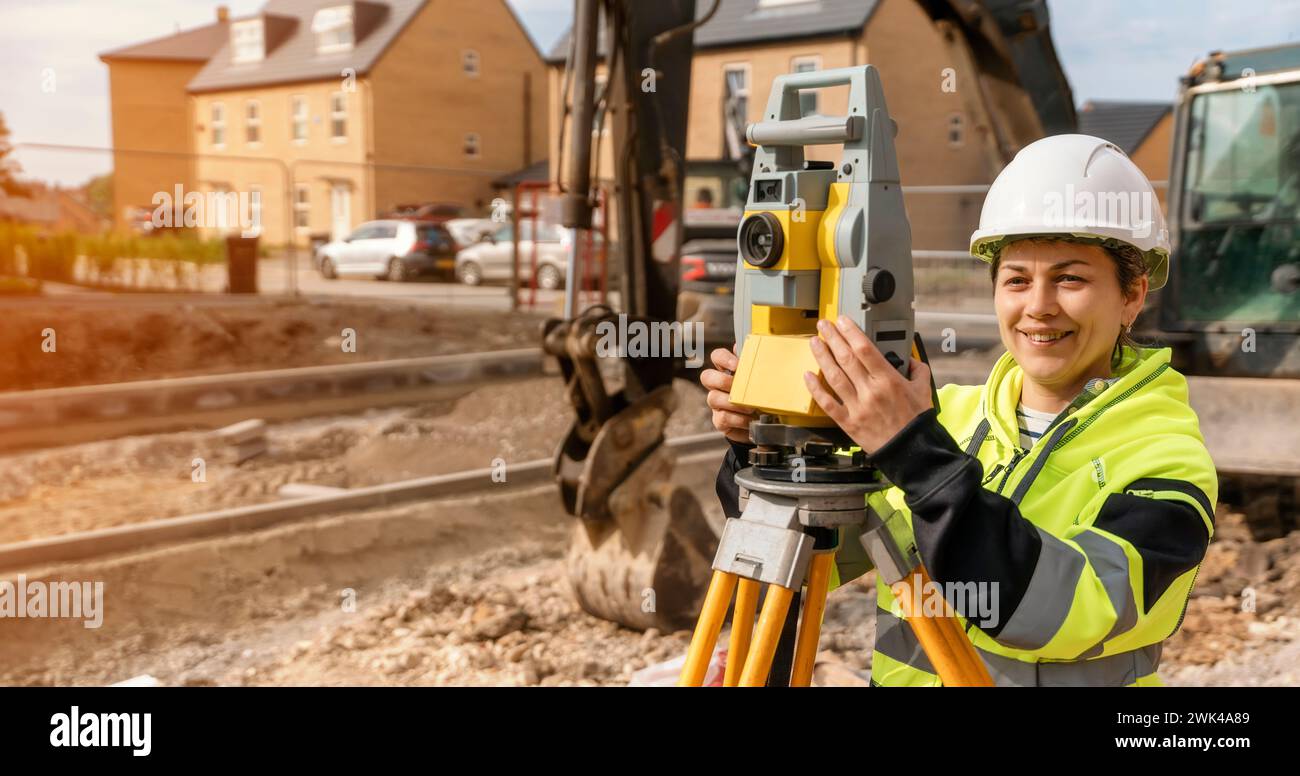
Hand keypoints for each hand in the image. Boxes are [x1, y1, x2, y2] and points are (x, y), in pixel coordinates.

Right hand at [701, 344, 755, 444]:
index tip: (737, 365)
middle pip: (707, 376)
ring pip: (713, 398)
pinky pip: (723, 417)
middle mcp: (718, 386)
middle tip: (739, 387)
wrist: (763, 425)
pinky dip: (738, 419)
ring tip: (750, 407)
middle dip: (722, 381)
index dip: (723, 358)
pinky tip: (750, 419)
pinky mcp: (720, 421)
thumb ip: (756, 366)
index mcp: (728, 371)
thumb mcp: (761, 381)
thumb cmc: (760, 398)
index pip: (717, 356)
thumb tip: (749, 349)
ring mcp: (717, 404)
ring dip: (733, 402)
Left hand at [803, 316, 932, 453]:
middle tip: (824, 325)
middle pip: (846, 358)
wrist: (911, 451)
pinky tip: (808, 376)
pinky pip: (828, 403)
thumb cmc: (916, 422)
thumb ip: (917, 369)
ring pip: (834, 376)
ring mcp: (857, 407)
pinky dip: (815, 389)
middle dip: (832, 338)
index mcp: (889, 380)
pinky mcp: (848, 422)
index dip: (850, 332)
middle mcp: (871, 391)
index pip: (864, 349)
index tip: (842, 321)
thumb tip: (909, 358)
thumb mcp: (924, 390)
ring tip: (814, 343)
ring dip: (822, 357)